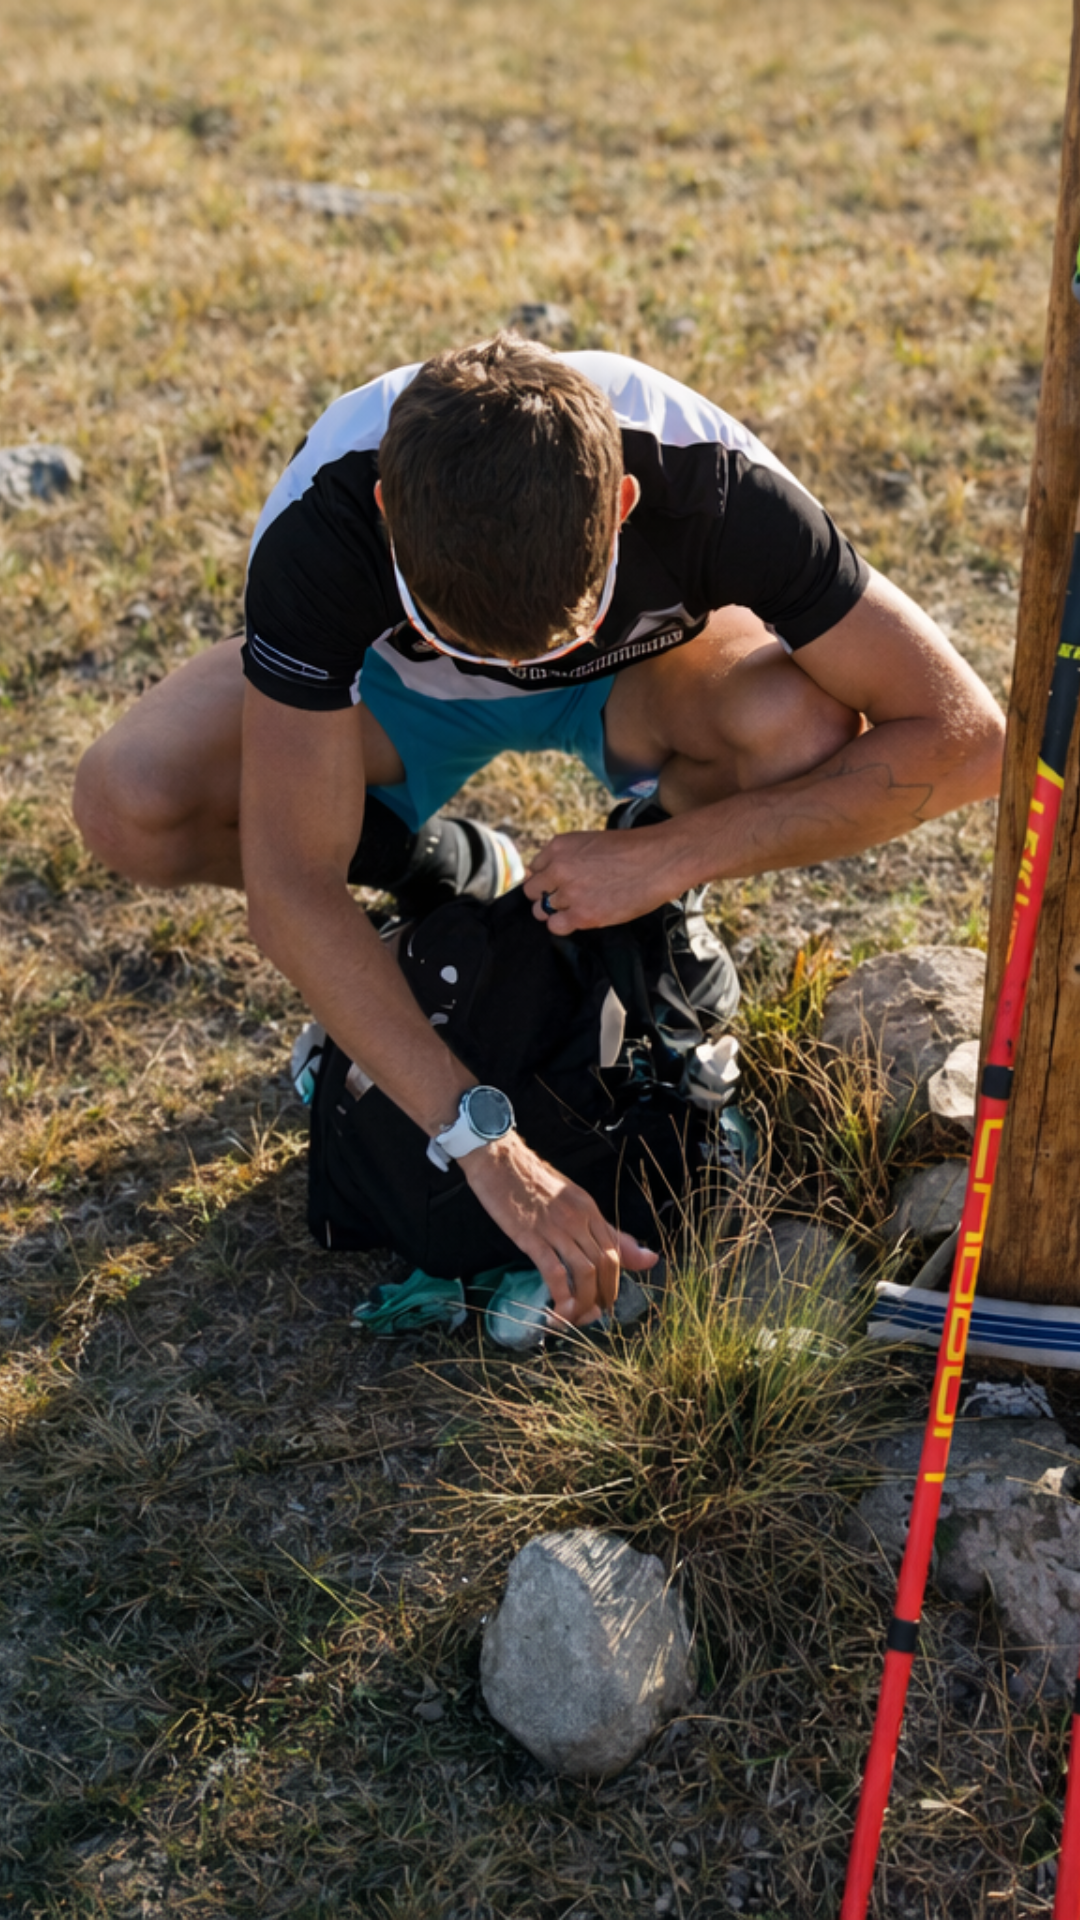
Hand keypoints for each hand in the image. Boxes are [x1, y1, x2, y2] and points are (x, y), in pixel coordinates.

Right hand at [461, 1130, 657, 1326]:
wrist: (498, 1158)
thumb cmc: (530, 1179)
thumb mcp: (572, 1199)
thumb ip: (604, 1229)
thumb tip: (646, 1255)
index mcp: (589, 1209)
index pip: (616, 1252)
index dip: (616, 1281)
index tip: (607, 1300)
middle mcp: (579, 1219)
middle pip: (605, 1265)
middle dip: (603, 1296)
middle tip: (593, 1315)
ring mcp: (556, 1228)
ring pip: (584, 1272)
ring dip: (584, 1302)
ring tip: (575, 1319)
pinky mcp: (532, 1237)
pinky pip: (555, 1272)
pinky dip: (561, 1297)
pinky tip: (557, 1312)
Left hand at [524, 825, 686, 933]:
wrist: (659, 861)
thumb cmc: (632, 850)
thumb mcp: (591, 843)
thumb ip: (568, 858)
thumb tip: (553, 878)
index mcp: (558, 846)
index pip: (534, 869)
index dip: (546, 879)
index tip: (558, 884)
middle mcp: (558, 868)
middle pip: (532, 891)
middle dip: (546, 896)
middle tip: (566, 899)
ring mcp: (569, 893)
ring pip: (541, 910)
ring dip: (556, 911)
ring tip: (577, 908)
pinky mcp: (583, 915)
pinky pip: (555, 926)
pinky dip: (564, 925)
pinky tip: (581, 918)